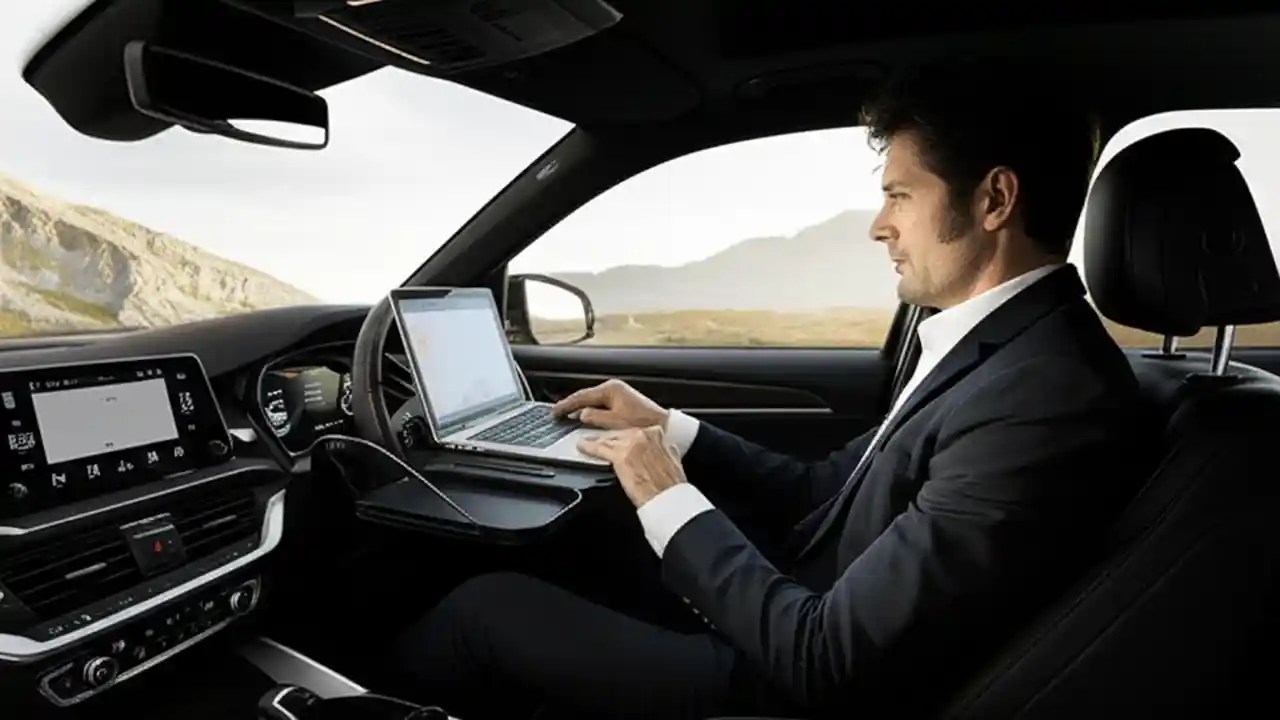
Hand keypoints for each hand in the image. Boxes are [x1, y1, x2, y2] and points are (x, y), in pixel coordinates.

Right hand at [552, 379, 668, 429]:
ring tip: (567, 416)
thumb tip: (581, 415)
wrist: (662, 425)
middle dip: (571, 405)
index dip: (566, 404)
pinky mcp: (621, 401)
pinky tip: (585, 418)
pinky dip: (590, 411)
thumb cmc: (643, 422)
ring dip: (580, 408)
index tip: (555, 411)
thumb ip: (596, 417)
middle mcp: (613, 389)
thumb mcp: (615, 422)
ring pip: (592, 401)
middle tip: (557, 414)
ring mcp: (617, 394)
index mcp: (611, 389)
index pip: (582, 396)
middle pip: (586, 397)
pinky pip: (600, 405)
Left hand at [577, 426, 685, 507]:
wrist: (667, 497)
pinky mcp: (619, 456)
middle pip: (619, 433)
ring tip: (587, 442)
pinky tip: (582, 446)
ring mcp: (630, 444)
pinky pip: (599, 448)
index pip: (635, 430)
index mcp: (656, 434)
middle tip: (601, 440)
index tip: (621, 439)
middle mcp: (642, 435)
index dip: (626, 436)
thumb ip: (663, 449)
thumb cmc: (670, 484)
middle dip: (610, 439)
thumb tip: (660, 448)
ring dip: (597, 441)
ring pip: (608, 440)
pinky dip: (589, 447)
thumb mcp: (672, 459)